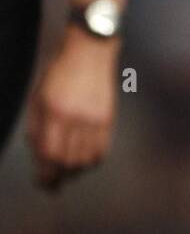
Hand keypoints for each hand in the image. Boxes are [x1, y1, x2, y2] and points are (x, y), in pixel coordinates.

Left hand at [25, 27, 118, 191]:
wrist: (90, 49)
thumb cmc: (58, 71)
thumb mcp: (39, 96)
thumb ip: (36, 127)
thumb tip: (39, 156)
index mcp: (54, 110)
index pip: (49, 154)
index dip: (45, 173)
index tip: (41, 181)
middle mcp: (76, 117)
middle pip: (68, 162)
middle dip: (58, 177)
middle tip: (52, 183)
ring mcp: (94, 118)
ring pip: (85, 160)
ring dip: (74, 171)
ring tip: (67, 172)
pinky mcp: (108, 117)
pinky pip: (101, 150)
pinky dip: (91, 161)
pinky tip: (84, 160)